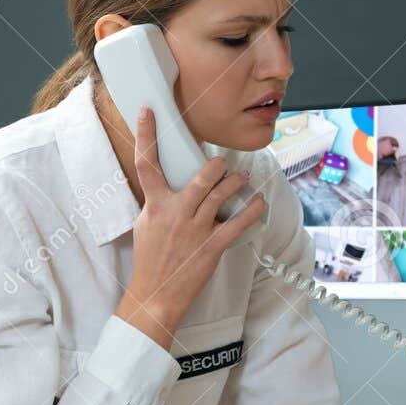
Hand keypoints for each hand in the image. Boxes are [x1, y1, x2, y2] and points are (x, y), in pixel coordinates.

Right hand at [117, 106, 266, 348]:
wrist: (156, 293)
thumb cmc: (150, 260)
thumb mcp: (145, 226)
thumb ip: (157, 203)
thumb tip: (167, 187)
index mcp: (155, 205)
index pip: (147, 163)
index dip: (146, 134)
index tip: (148, 111)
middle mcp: (176, 212)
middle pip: (201, 176)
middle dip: (217, 166)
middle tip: (223, 164)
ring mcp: (195, 228)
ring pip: (221, 194)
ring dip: (236, 182)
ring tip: (243, 179)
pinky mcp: (212, 245)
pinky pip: (238, 222)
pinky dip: (252, 211)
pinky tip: (260, 203)